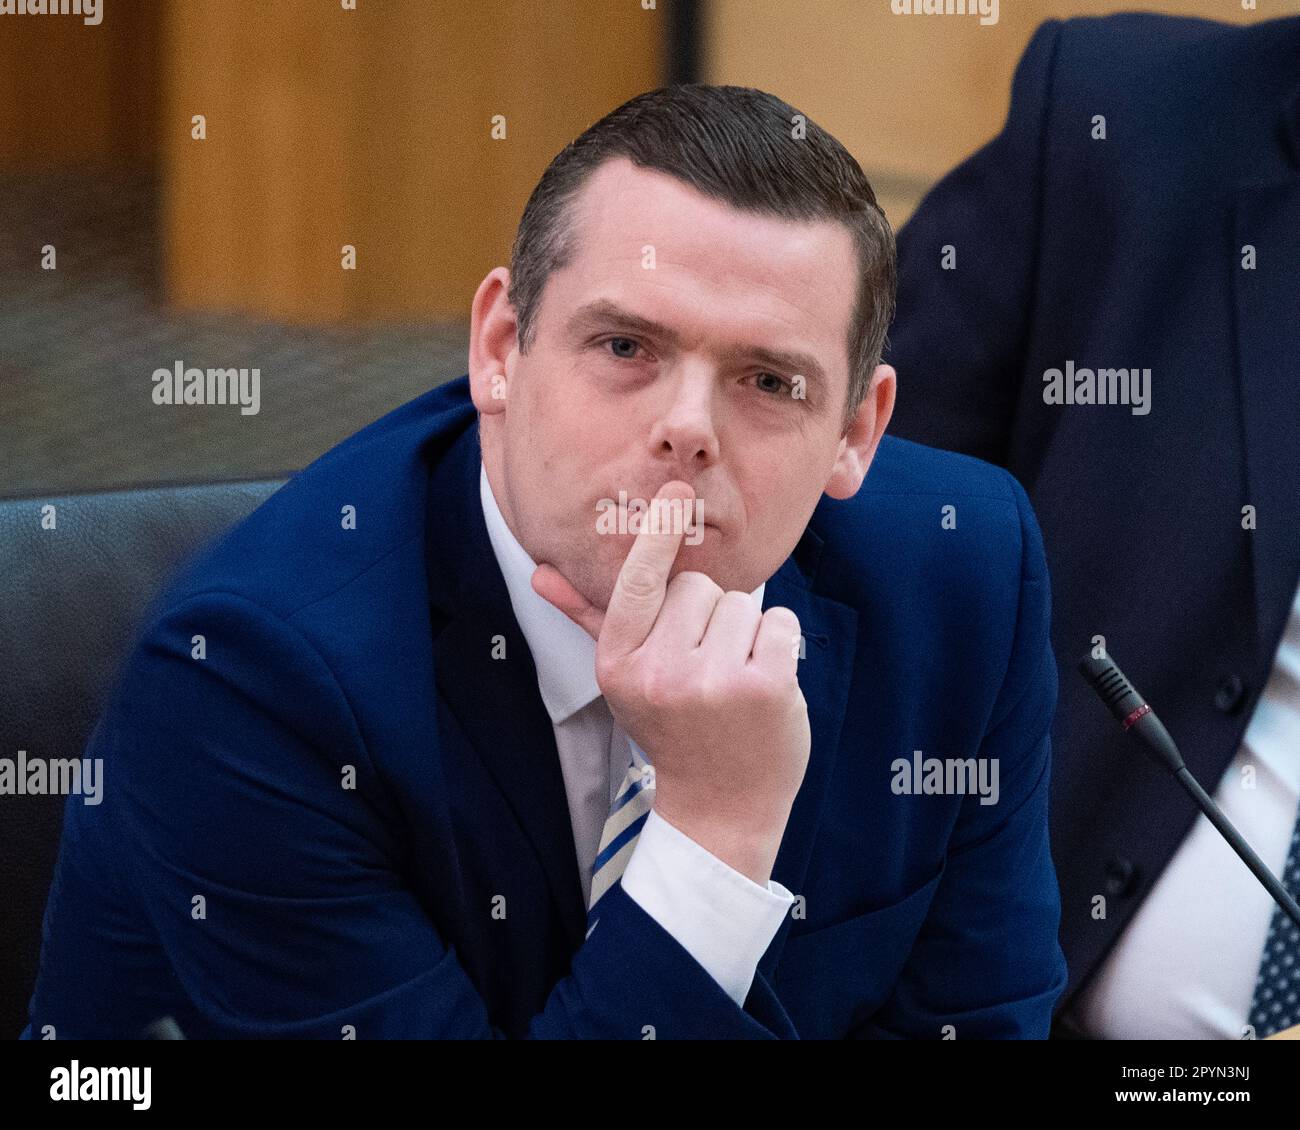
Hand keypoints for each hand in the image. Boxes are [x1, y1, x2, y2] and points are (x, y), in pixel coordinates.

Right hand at [532, 481, 809, 884]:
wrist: (720, 806)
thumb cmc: (672, 728)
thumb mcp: (623, 677)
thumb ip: (587, 618)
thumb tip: (539, 572)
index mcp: (620, 664)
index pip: (639, 580)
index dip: (658, 534)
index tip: (676, 492)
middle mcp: (661, 672)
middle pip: (698, 587)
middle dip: (707, 616)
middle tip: (702, 669)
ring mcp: (714, 681)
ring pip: (742, 603)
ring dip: (744, 633)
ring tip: (731, 680)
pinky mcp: (765, 688)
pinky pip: (780, 622)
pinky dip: (779, 646)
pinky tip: (762, 685)